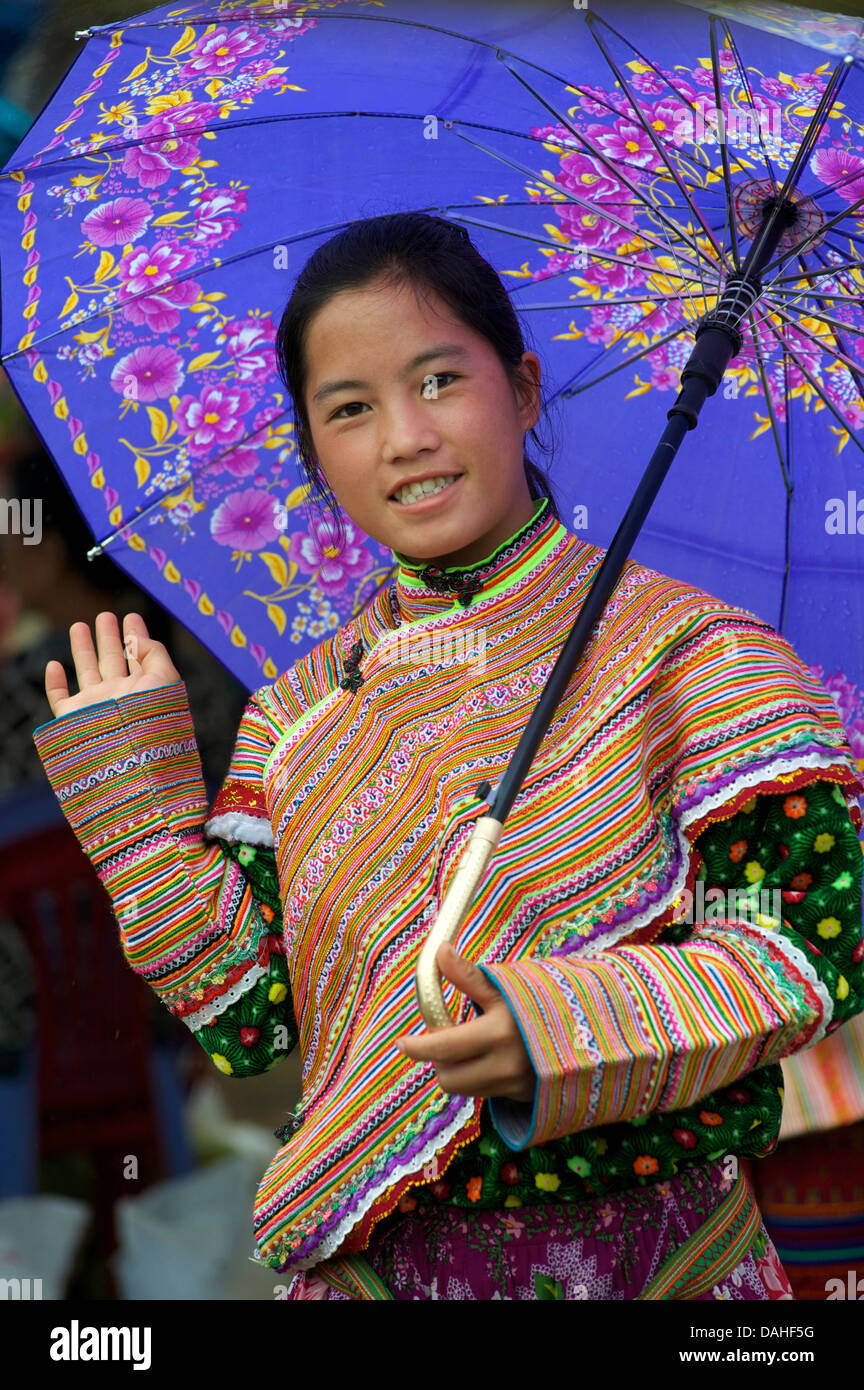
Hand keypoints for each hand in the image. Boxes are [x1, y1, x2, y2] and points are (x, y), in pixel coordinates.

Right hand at [44, 611, 182, 718]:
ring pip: (87, 672)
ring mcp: (96, 708)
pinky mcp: (73, 719)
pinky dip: (54, 682)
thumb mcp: (166, 680)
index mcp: (144, 690)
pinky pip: (60, 698)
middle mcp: (120, 698)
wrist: (129, 759)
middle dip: (109, 638)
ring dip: (83, 649)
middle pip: (113, 661)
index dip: (136, 636)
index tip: (131, 616)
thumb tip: (138, 637)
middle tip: (105, 616)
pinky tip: (54, 664)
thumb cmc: (153, 719)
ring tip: (80, 625)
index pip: (140, 658)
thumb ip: (155, 653)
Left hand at [394, 941, 535, 1103]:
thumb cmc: (536, 1001)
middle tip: (443, 1038)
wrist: (584, 1030)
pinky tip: (487, 1058)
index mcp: (498, 1032)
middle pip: (447, 1078)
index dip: (417, 1047)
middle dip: (436, 1060)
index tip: (402, 1042)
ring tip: (466, 1047)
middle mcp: (505, 1064)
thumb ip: (467, 975)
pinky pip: (482, 1092)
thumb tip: (440, 952)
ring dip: (455, 1070)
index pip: (443, 1048)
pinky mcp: (520, 1095)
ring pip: (463, 1088)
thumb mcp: (503, 987)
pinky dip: (475, 1077)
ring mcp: (514, 1084)